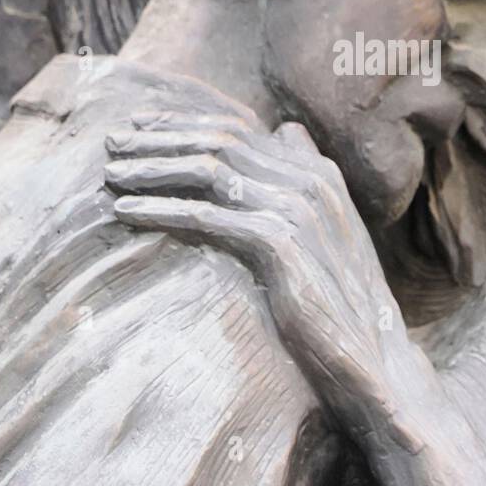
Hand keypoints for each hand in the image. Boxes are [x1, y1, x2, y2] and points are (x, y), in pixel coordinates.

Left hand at [104, 110, 396, 392]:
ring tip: (110, 174)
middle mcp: (309, 180)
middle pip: (218, 139)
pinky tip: (126, 212)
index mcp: (316, 172)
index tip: (138, 127)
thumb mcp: (330, 231)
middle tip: (110, 143)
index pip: (237, 127)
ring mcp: (297, 209)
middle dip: (158, 138)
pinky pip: (206, 215)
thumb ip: (306, 180)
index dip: (182, 123)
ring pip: (208, 169)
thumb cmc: (343, 304)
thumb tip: (287, 132)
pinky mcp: (280, 245)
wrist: (376, 362)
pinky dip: (160, 208)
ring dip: (152, 167)